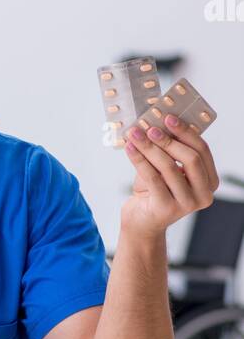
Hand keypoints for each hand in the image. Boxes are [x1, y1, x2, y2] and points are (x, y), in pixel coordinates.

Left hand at [121, 113, 218, 236]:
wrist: (141, 220)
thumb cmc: (155, 190)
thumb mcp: (166, 168)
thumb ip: (169, 150)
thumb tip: (158, 121)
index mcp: (209, 181)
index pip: (203, 151)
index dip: (186, 132)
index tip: (168, 118)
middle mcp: (203, 195)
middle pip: (190, 158)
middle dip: (168, 140)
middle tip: (150, 128)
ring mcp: (187, 204)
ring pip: (169, 167)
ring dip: (149, 147)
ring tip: (134, 135)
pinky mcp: (167, 209)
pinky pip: (152, 177)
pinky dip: (139, 160)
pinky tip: (129, 148)